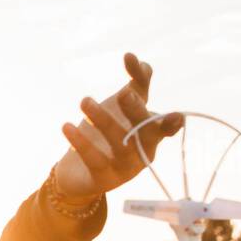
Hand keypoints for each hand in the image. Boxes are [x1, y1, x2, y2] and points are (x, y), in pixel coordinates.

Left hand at [54, 52, 184, 199]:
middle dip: (135, 112)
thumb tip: (140, 61)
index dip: (170, 121)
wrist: (78, 174)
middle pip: (144, 133)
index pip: (162, 123)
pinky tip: (65, 125)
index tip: (175, 116)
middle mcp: (142, 152)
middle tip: (123, 93)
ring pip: (119, 144)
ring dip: (103, 120)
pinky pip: (93, 159)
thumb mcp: (121, 109)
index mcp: (151, 135)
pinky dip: (80, 142)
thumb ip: (136, 88)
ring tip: (84, 100)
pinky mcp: (102, 179)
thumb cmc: (105, 136)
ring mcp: (124, 168)